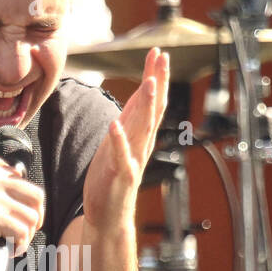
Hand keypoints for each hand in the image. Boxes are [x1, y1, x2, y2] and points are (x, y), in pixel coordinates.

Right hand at [0, 157, 45, 270]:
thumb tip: (19, 172)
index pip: (24, 180)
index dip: (27, 203)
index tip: (16, 218)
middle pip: (36, 196)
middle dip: (34, 219)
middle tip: (22, 234)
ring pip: (32, 217)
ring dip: (26, 236)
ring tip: (11, 243)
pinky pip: (23, 232)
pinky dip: (19, 246)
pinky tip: (6, 249)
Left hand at [81, 47, 168, 233]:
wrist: (108, 217)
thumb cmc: (111, 180)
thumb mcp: (119, 143)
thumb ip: (130, 121)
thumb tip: (137, 96)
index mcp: (140, 136)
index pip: (150, 102)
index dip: (155, 77)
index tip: (158, 53)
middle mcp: (141, 145)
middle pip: (152, 109)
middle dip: (158, 82)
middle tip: (163, 58)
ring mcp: (133, 160)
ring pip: (143, 129)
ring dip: (145, 106)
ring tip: (148, 83)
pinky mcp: (121, 177)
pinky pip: (121, 156)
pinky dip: (119, 141)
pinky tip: (115, 125)